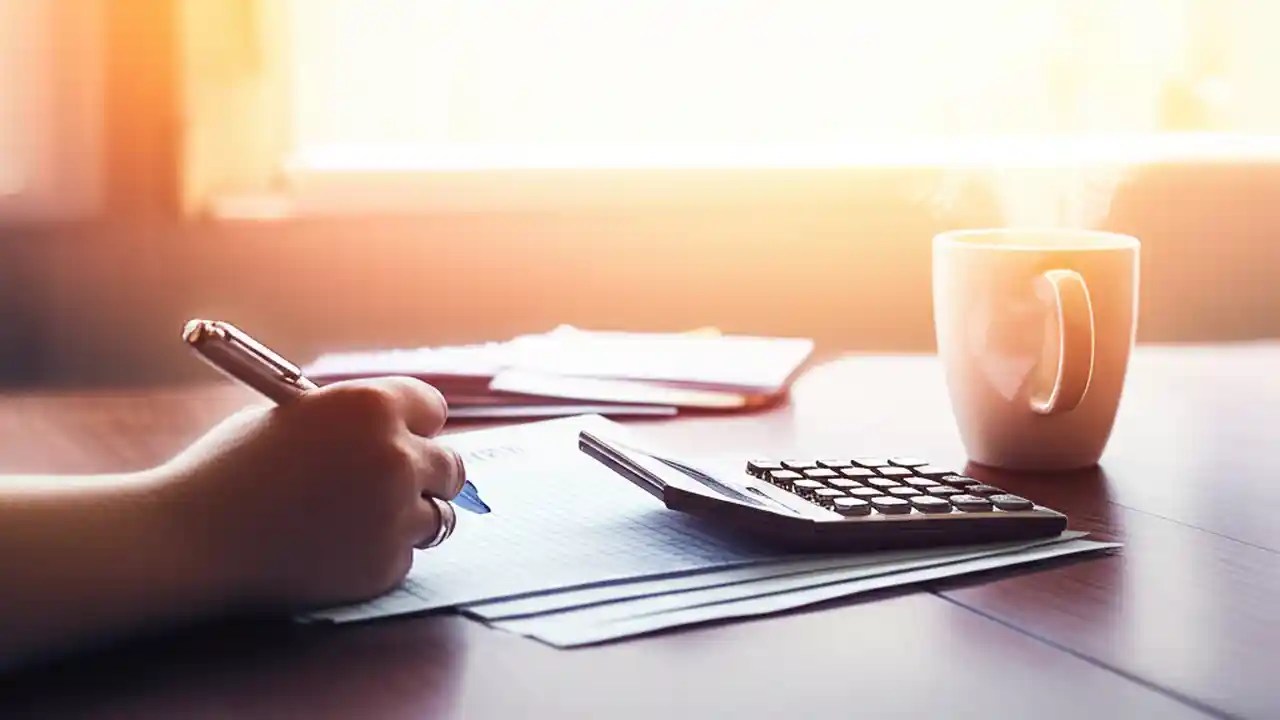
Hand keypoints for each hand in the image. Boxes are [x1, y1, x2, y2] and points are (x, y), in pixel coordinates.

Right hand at [156, 377, 463, 611]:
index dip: (414, 425)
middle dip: (427, 474)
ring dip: (408, 517)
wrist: (188, 538)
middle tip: (396, 485)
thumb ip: (351, 424)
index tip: (405, 437)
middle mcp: (395, 457)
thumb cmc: (229, 471)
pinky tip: (329, 551)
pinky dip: (375, 556)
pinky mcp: (384, 565)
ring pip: (437, 516)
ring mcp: (395, 515)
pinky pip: (402, 557)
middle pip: (450, 466)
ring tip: (356, 519)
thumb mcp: (293, 419)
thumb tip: (396, 432)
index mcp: (371, 406)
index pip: (432, 411)